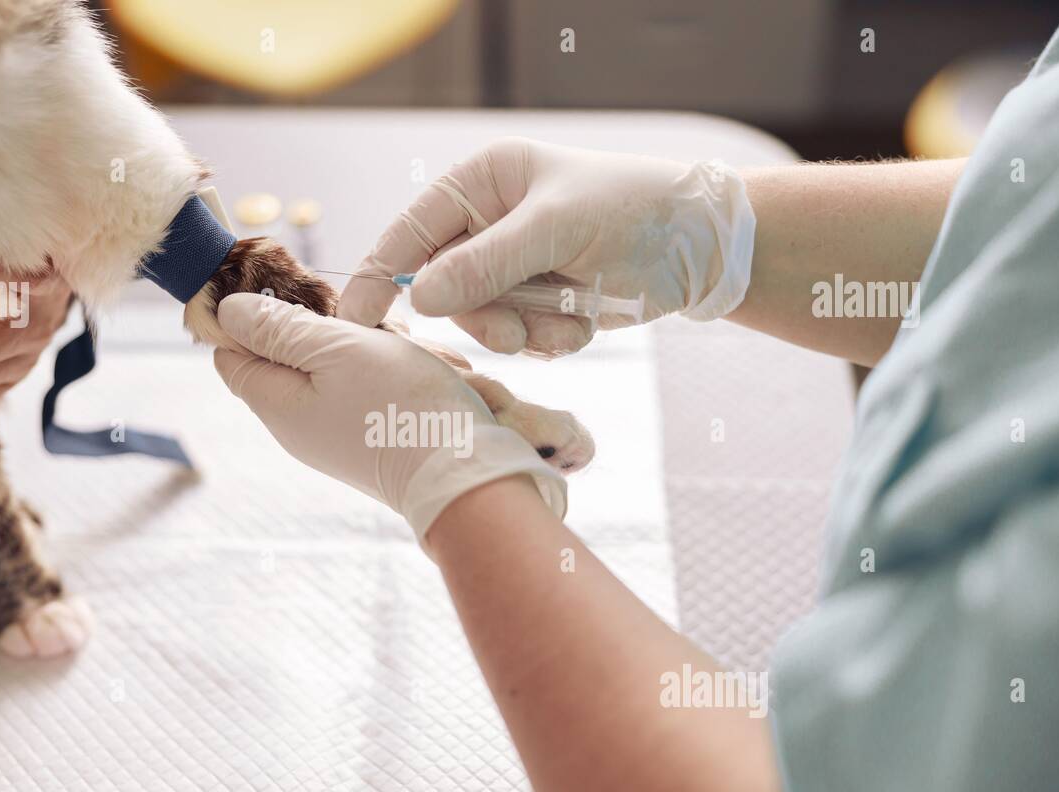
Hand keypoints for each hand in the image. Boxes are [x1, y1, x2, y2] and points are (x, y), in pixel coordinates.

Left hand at [212, 293, 565, 542]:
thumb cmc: (402, 408)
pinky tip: (420, 371)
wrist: (466, 475)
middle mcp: (298, 426)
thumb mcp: (337, 348)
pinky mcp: (369, 441)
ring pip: (334, 370)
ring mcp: (334, 436)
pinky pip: (366, 391)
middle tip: (363, 322)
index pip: (230, 354)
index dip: (246, 317)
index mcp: (277, 404)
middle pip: (287, 357)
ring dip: (366, 347)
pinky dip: (390, 371)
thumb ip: (280, 329)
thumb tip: (227, 313)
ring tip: (402, 349)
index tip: (291, 291)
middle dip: (321, 327)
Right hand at [337, 137, 755, 356]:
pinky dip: (549, 340)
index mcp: (481, 184)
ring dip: (519, 332)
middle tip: (513, 329)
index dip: (379, 275)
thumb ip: (487, 263)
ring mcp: (514, 269)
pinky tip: (584, 319)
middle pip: (443, 289)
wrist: (700, 246)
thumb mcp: (555, 227)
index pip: (411, 231)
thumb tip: (422, 298)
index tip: (358, 319)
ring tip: (563, 320)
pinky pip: (519, 340)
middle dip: (480, 315)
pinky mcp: (539, 306)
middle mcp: (489, 226)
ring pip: (480, 322)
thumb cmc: (632, 209)